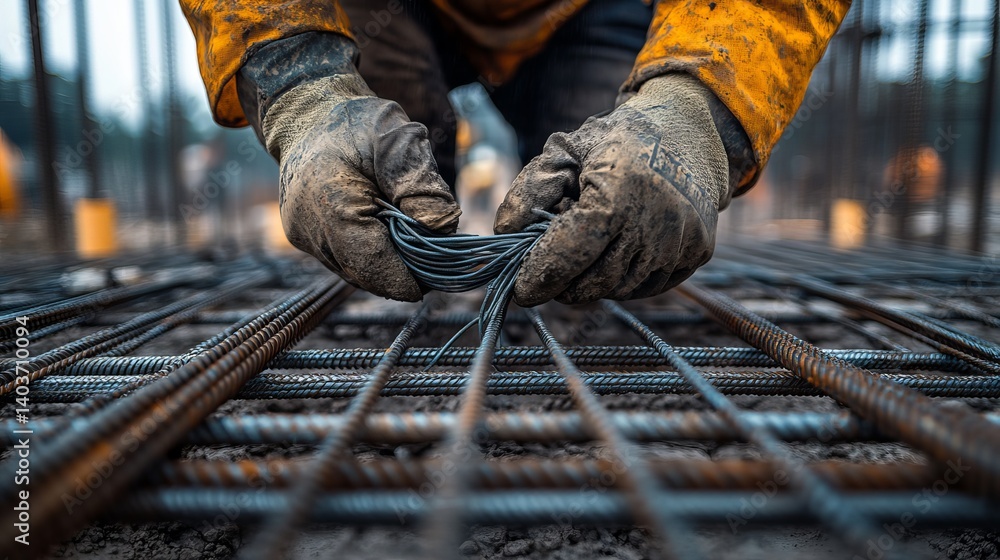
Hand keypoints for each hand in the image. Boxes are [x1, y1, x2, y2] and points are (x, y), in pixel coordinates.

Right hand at [240, 34, 460, 300]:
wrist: (310, 114)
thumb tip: (443, 228)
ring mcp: (305, 238)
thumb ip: (421, 183)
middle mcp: (310, 231)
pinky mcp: (305, 238)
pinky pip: (345, 259)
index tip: (444, 274)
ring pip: (356, 271)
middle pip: (367, 273)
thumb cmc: (357, 123)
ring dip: (388, 262)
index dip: (411, 277)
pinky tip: (389, 232)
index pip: (376, 264)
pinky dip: (372, 252)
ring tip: (415, 240)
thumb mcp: (398, 139)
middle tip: (439, 260)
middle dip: (403, 271)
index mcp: (331, 207)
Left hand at [494, 74, 732, 305]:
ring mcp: (681, 242)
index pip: (569, 254)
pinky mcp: (698, 253)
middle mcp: (655, 224)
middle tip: (551, 265)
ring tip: (588, 248)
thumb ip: (529, 190)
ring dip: (593, 279)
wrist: (687, 132)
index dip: (540, 277)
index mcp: (617, 194)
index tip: (520, 290)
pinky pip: (646, 287)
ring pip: (618, 289)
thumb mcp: (565, 151)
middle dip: (563, 282)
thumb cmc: (617, 143)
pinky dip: (624, 278)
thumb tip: (504, 234)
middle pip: (592, 282)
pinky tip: (618, 250)